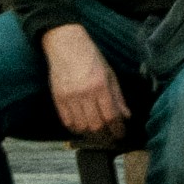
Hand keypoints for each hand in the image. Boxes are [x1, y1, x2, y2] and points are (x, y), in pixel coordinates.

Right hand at [41, 22, 124, 142]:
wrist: (66, 45)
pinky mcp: (57, 100)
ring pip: (81, 127)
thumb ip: (117, 96)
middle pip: (95, 125)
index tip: (121, 134)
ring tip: (98, 134)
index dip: (117, 128)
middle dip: (105, 135)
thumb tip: (126, 115)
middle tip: (111, 137)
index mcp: (100, 84)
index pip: (110, 115)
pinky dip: (76, 128)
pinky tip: (83, 127)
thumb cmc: (91, 57)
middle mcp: (84, 93)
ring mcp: (69, 98)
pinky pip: (67, 122)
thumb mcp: (109, 73)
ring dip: (91, 134)